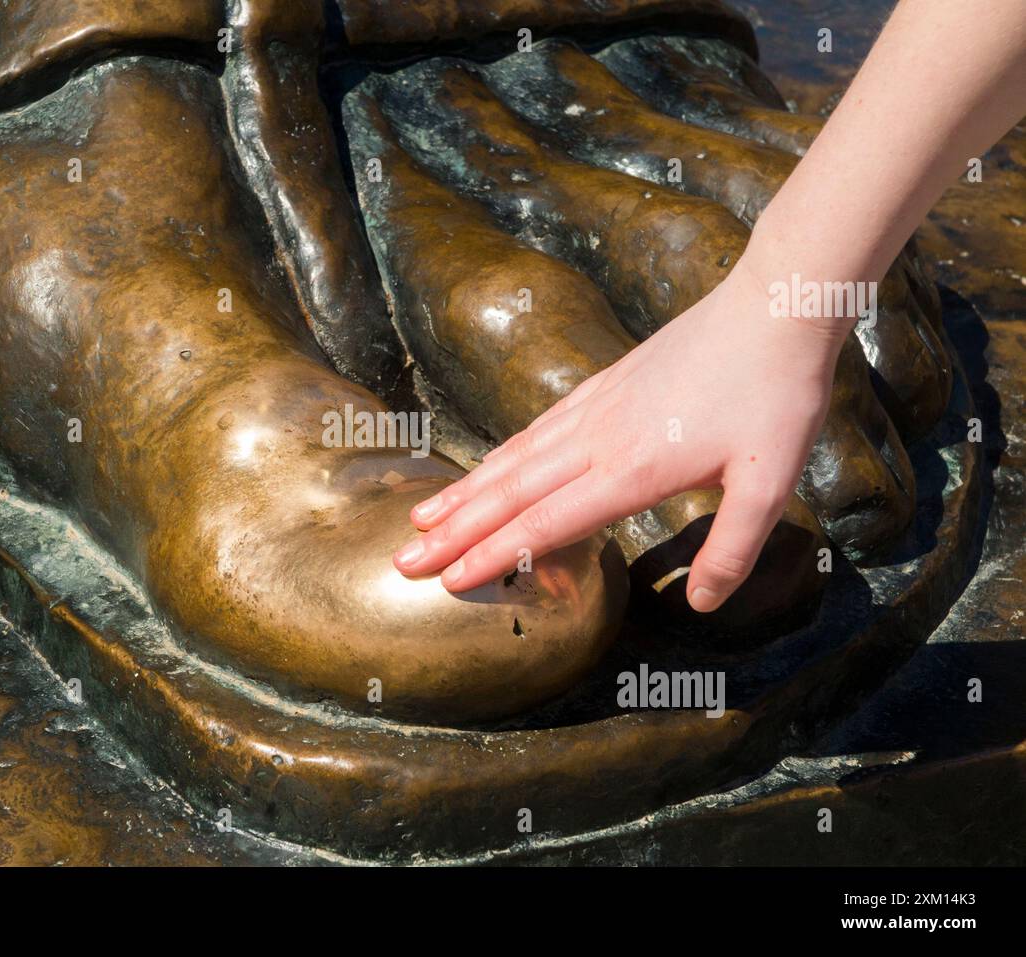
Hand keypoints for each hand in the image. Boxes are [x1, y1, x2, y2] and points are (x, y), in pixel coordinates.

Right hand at [392, 257, 848, 611]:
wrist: (773, 308)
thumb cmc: (776, 397)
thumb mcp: (769, 483)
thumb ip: (731, 548)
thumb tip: (701, 604)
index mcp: (630, 471)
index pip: (545, 524)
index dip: (494, 557)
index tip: (448, 581)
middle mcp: (597, 441)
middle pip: (510, 494)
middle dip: (453, 532)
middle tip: (404, 561)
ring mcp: (593, 409)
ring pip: (513, 459)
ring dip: (464, 494)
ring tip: (421, 518)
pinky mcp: (602, 386)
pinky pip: (535, 430)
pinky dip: (499, 455)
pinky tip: (486, 467)